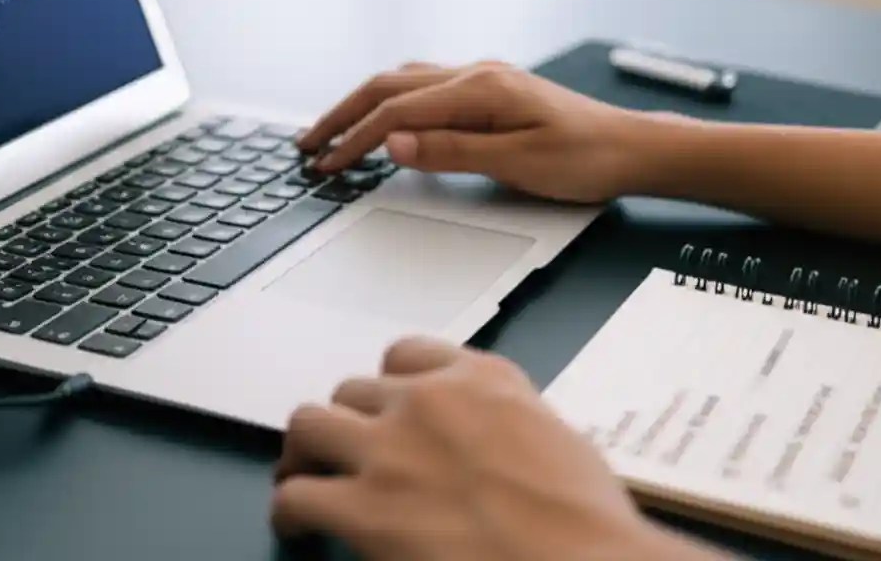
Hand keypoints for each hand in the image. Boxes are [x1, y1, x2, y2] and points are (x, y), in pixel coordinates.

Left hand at [272, 338, 723, 560]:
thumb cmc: (591, 522)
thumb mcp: (557, 440)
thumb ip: (508, 425)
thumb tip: (491, 448)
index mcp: (481, 379)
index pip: (406, 355)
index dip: (387, 384)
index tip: (385, 405)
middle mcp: (427, 400)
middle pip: (354, 390)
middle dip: (347, 420)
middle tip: (344, 449)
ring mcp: (389, 450)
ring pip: (309, 424)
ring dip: (305, 451)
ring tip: (303, 473)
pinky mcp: (363, 506)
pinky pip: (297, 494)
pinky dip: (289, 508)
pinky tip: (296, 524)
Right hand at [298, 62, 648, 202]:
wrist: (633, 148)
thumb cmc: (586, 159)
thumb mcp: (518, 163)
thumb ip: (451, 151)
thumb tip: (392, 142)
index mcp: (480, 89)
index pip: (396, 112)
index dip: (354, 138)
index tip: (324, 163)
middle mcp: (475, 74)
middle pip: (388, 86)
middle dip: (342, 115)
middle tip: (307, 144)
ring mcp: (481, 79)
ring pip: (403, 82)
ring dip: (362, 105)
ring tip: (332, 131)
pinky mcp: (488, 90)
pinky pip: (423, 88)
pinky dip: (390, 103)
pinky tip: (382, 120)